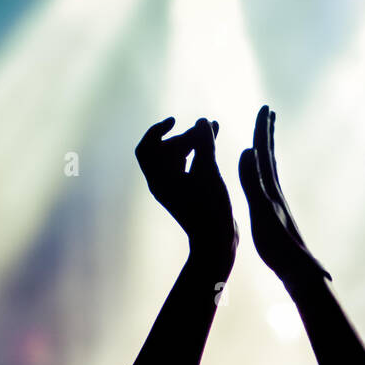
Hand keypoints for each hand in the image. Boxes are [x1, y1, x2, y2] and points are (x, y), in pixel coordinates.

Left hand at [135, 116, 236, 257]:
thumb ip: (204, 145)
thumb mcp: (209, 174)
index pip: (147, 148)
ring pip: (179, 157)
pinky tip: (214, 142)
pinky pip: (190, 167)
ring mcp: (176, 190)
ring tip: (213, 128)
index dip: (158, 130)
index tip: (175, 121)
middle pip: (166, 150)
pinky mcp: (190, 194)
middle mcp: (163, 184)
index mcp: (159, 180)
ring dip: (194, 142)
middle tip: (205, 130)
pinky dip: (199, 154)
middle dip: (185, 136)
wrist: (217, 243)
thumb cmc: (210, 210)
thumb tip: (201, 121)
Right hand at [239, 105, 330, 284]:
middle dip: (266, 135)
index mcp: (271, 191)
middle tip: (268, 113)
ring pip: (269, 173)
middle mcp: (276, 194)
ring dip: (265, 154)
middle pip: (270, 157)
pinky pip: (265, 190)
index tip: (265, 108)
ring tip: (262, 142)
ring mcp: (276, 206)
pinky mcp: (274, 218)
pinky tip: (262, 181)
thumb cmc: (280, 247)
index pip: (265, 154)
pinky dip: (261, 178)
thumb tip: (247, 151)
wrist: (298, 272)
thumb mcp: (262, 212)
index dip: (263, 131)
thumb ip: (253, 183)